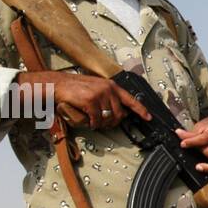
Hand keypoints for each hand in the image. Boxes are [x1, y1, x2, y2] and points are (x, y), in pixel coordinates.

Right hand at [17, 70, 150, 129]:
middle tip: (102, 123)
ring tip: (92, 119)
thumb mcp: (96, 89)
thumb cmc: (75, 89)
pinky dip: (92, 124)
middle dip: (112, 122)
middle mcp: (108, 89)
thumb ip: (108, 98)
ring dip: (100, 124)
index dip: (141, 110)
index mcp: (111, 86)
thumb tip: (119, 114)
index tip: (148, 117)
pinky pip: (96, 120)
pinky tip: (87, 120)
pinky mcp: (91, 101)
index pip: (131, 99)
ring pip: (108, 119)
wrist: (58, 84)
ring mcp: (100, 94)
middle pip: (119, 114)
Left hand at [175, 117, 207, 172]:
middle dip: (200, 151)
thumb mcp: (200, 127)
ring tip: (200, 156)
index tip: (183, 144)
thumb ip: (190, 133)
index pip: (204, 138)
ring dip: (206, 160)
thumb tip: (179, 134)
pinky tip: (205, 168)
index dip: (192, 142)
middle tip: (195, 148)